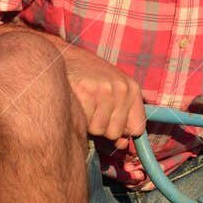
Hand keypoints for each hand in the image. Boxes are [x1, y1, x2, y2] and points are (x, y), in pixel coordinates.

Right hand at [58, 46, 148, 183]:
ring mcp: (104, 90)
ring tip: (84, 104)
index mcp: (132, 89)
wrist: (65, 56)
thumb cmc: (89, 78)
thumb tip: (122, 145)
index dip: (123, 131)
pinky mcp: (86, 92)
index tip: (112, 123)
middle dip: (102, 127)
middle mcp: (121, 89)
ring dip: (88, 123)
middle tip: (93, 109)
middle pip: (115, 132)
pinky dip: (78, 117)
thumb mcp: (112, 92)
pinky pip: (84, 122)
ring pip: (98, 129)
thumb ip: (121, 119)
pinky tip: (76, 102)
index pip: (137, 128)